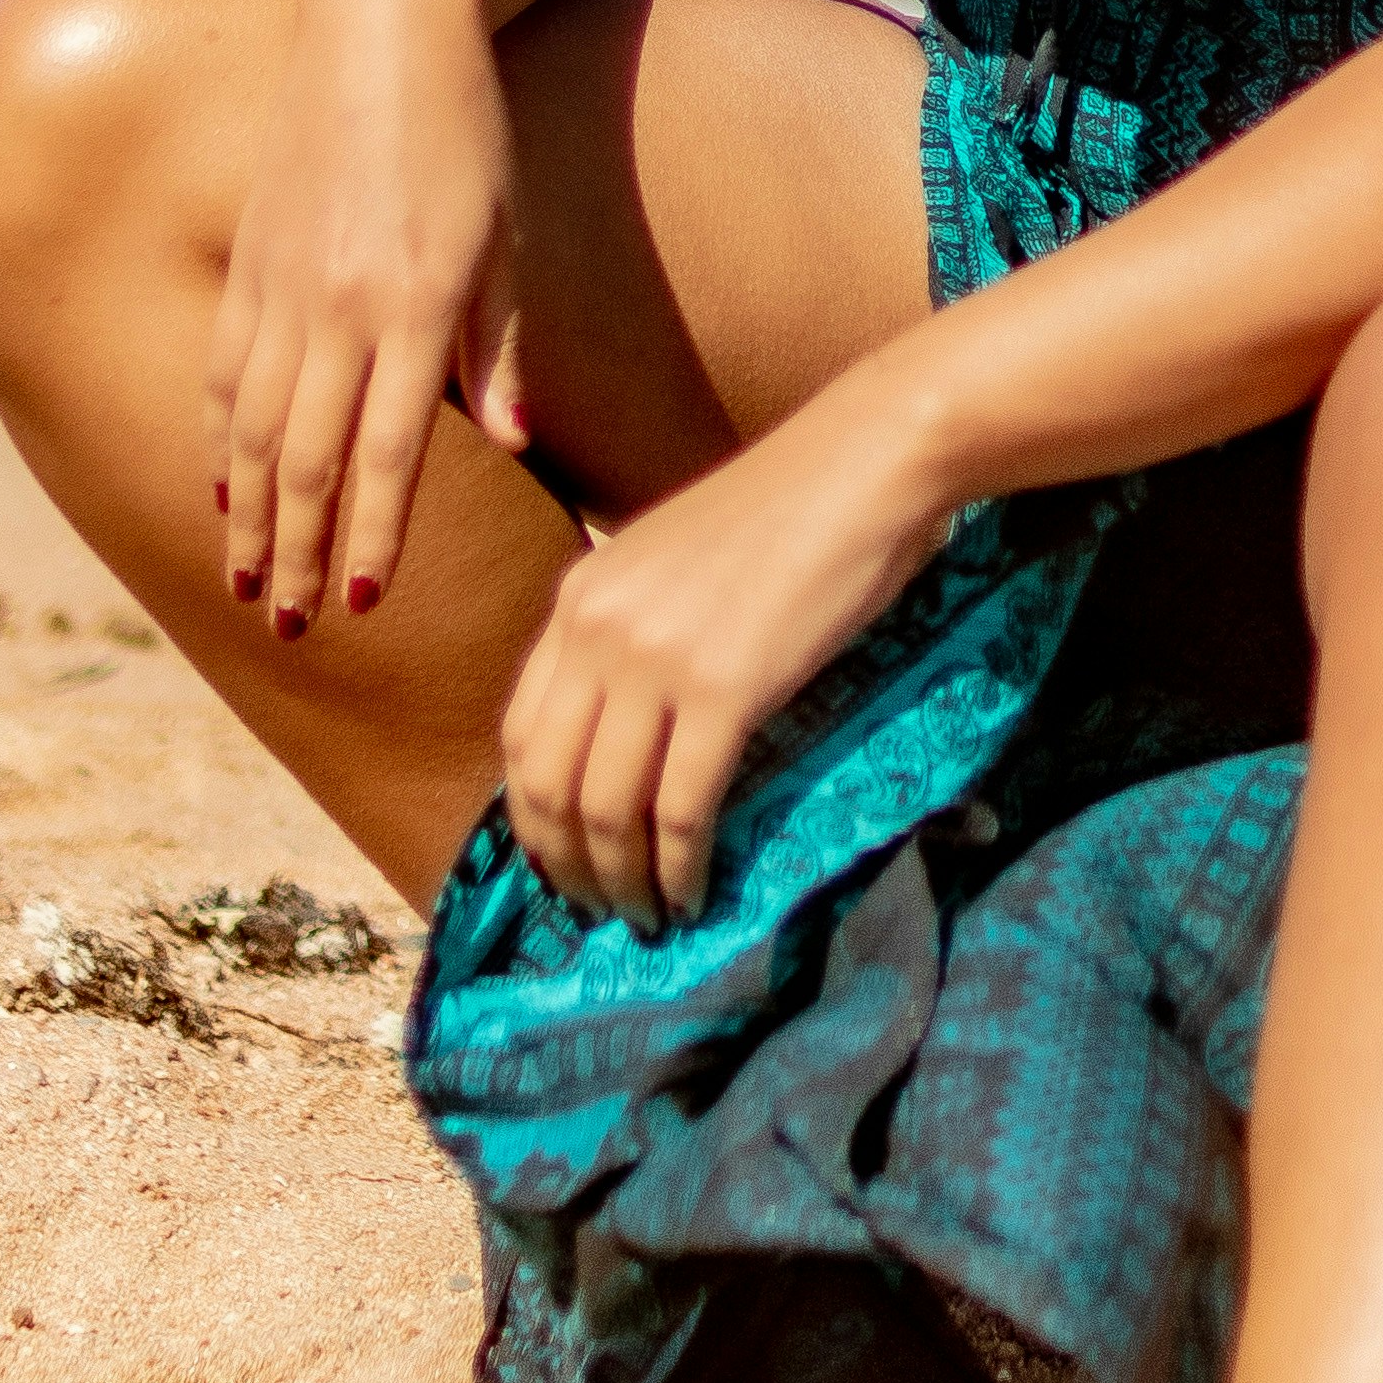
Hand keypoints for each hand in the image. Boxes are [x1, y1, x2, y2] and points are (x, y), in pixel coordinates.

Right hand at [207, 0, 530, 633]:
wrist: (381, 22)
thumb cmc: (466, 128)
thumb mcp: (508, 232)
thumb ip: (501, 344)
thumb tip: (512, 446)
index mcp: (415, 301)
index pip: (390, 451)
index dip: (376, 532)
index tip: (369, 602)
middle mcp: (339, 302)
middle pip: (307, 459)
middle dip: (299, 552)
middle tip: (291, 626)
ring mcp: (281, 281)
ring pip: (253, 427)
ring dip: (248, 516)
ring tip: (247, 585)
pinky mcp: (248, 256)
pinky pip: (224, 370)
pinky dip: (219, 438)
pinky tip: (221, 488)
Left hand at [498, 391, 956, 931]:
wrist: (863, 463)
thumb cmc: (790, 508)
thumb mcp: (676, 562)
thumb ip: (636, 629)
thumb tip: (631, 730)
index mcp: (579, 598)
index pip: (519, 734)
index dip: (532, 816)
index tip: (563, 861)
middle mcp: (597, 629)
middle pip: (546, 783)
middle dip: (566, 864)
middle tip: (598, 912)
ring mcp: (655, 659)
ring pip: (606, 808)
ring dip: (621, 881)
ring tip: (646, 918)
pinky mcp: (724, 688)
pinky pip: (680, 808)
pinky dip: (680, 868)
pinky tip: (694, 894)